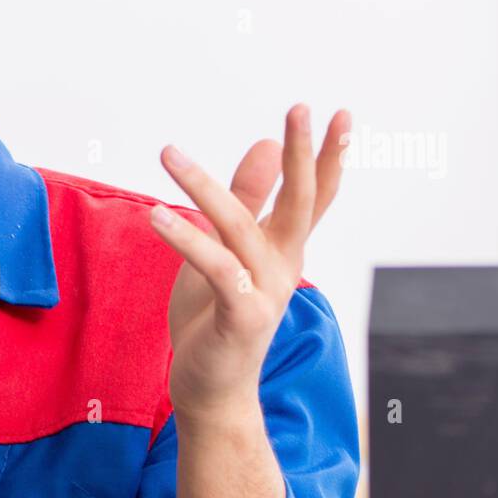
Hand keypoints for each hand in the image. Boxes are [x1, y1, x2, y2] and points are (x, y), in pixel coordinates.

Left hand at [148, 104, 350, 425]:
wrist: (212, 390)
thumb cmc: (215, 319)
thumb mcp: (226, 250)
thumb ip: (245, 201)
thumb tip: (265, 146)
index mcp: (284, 251)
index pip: (313, 197)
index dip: (327, 156)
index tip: (340, 112)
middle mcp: (284, 268)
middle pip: (299, 203)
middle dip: (301, 154)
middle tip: (301, 107)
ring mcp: (266, 293)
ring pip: (238, 227)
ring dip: (202, 186)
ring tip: (168, 152)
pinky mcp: (241, 317)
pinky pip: (214, 268)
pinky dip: (186, 238)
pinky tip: (158, 215)